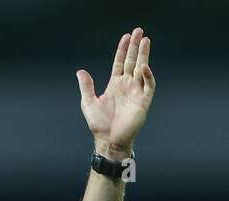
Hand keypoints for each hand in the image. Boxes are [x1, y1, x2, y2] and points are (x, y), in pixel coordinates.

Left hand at [76, 26, 156, 158]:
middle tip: (139, 32)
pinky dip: (147, 76)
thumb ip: (86, 86)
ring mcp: (136, 92)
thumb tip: (80, 71)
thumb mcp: (88, 102)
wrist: (108, 140)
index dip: (123, 49)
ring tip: (145, 40)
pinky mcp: (143, 101)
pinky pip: (148, 85)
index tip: (126, 37)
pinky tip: (143, 67)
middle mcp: (127, 85)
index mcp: (115, 84)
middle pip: (132, 61)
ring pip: (142, 69)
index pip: (120, 62)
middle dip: (136, 47)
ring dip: (144, 55)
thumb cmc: (99, 125)